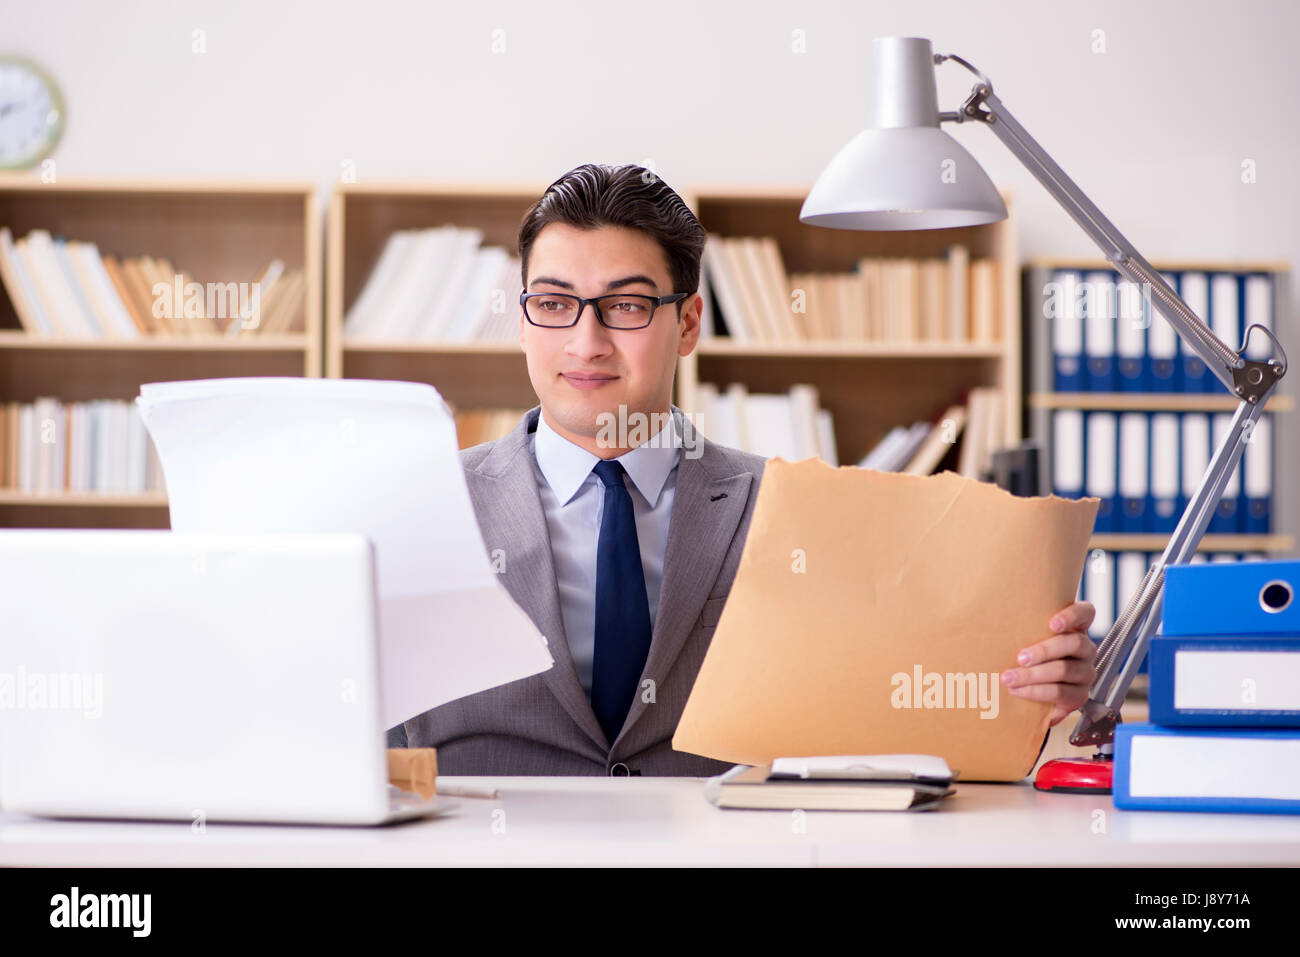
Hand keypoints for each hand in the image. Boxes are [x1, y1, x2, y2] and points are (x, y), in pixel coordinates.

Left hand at [1001, 601, 1096, 725]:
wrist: (1026, 691)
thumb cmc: (1022, 655)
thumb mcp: (1020, 635)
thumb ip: (1012, 622)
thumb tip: (970, 606)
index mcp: (1074, 627)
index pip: (1086, 613)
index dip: (1072, 616)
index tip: (1052, 624)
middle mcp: (1084, 648)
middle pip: (1074, 644)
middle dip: (1044, 650)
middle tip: (1020, 657)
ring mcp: (1084, 672)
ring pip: (1065, 670)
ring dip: (1034, 675)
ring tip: (1009, 678)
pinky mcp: (1079, 695)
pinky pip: (1061, 693)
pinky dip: (1037, 692)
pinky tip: (1019, 691)